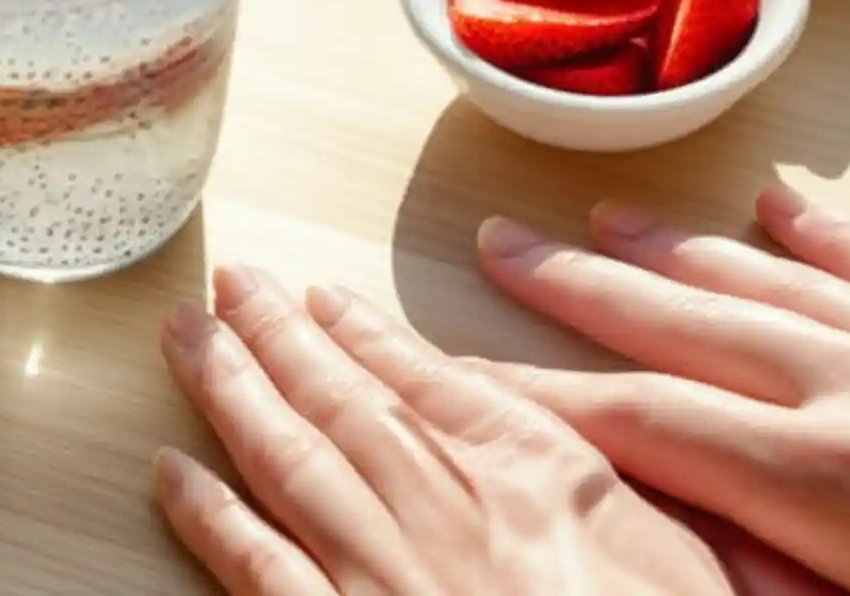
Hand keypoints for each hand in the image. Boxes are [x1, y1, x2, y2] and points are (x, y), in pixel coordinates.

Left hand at [154, 266, 736, 594]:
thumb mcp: (677, 549)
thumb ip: (598, 484)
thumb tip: (550, 445)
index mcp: (532, 470)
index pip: (426, 377)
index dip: (362, 331)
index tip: (317, 297)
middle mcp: (446, 505)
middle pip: (340, 398)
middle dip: (275, 334)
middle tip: (229, 284)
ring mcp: (386, 574)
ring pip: (289, 458)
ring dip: (231, 389)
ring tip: (188, 336)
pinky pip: (260, 569)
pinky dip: (210, 516)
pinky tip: (173, 471)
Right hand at [472, 183, 849, 595]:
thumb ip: (770, 584)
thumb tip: (671, 539)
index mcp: (846, 482)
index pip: (646, 421)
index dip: (543, 394)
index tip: (467, 369)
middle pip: (688, 323)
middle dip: (581, 285)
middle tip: (505, 243)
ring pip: (778, 281)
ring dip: (681, 248)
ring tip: (609, 218)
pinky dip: (833, 233)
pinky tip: (784, 202)